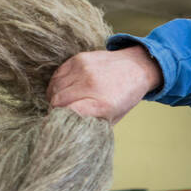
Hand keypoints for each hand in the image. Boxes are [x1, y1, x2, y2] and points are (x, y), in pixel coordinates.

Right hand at [47, 45, 161, 122]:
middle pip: (57, 101)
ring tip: (61, 103)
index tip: (60, 124)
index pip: (68, 112)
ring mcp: (83, 70)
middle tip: (59, 115)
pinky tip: (63, 90)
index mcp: (102, 104)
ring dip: (54, 97)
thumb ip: (93, 124)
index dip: (60, 120)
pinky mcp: (78, 59)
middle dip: (55, 110)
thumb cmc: (124, 97)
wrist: (136, 67)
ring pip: (54, 87)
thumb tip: (71, 131)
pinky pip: (57, 75)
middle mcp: (91, 85)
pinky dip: (56, 84)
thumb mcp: (113, 117)